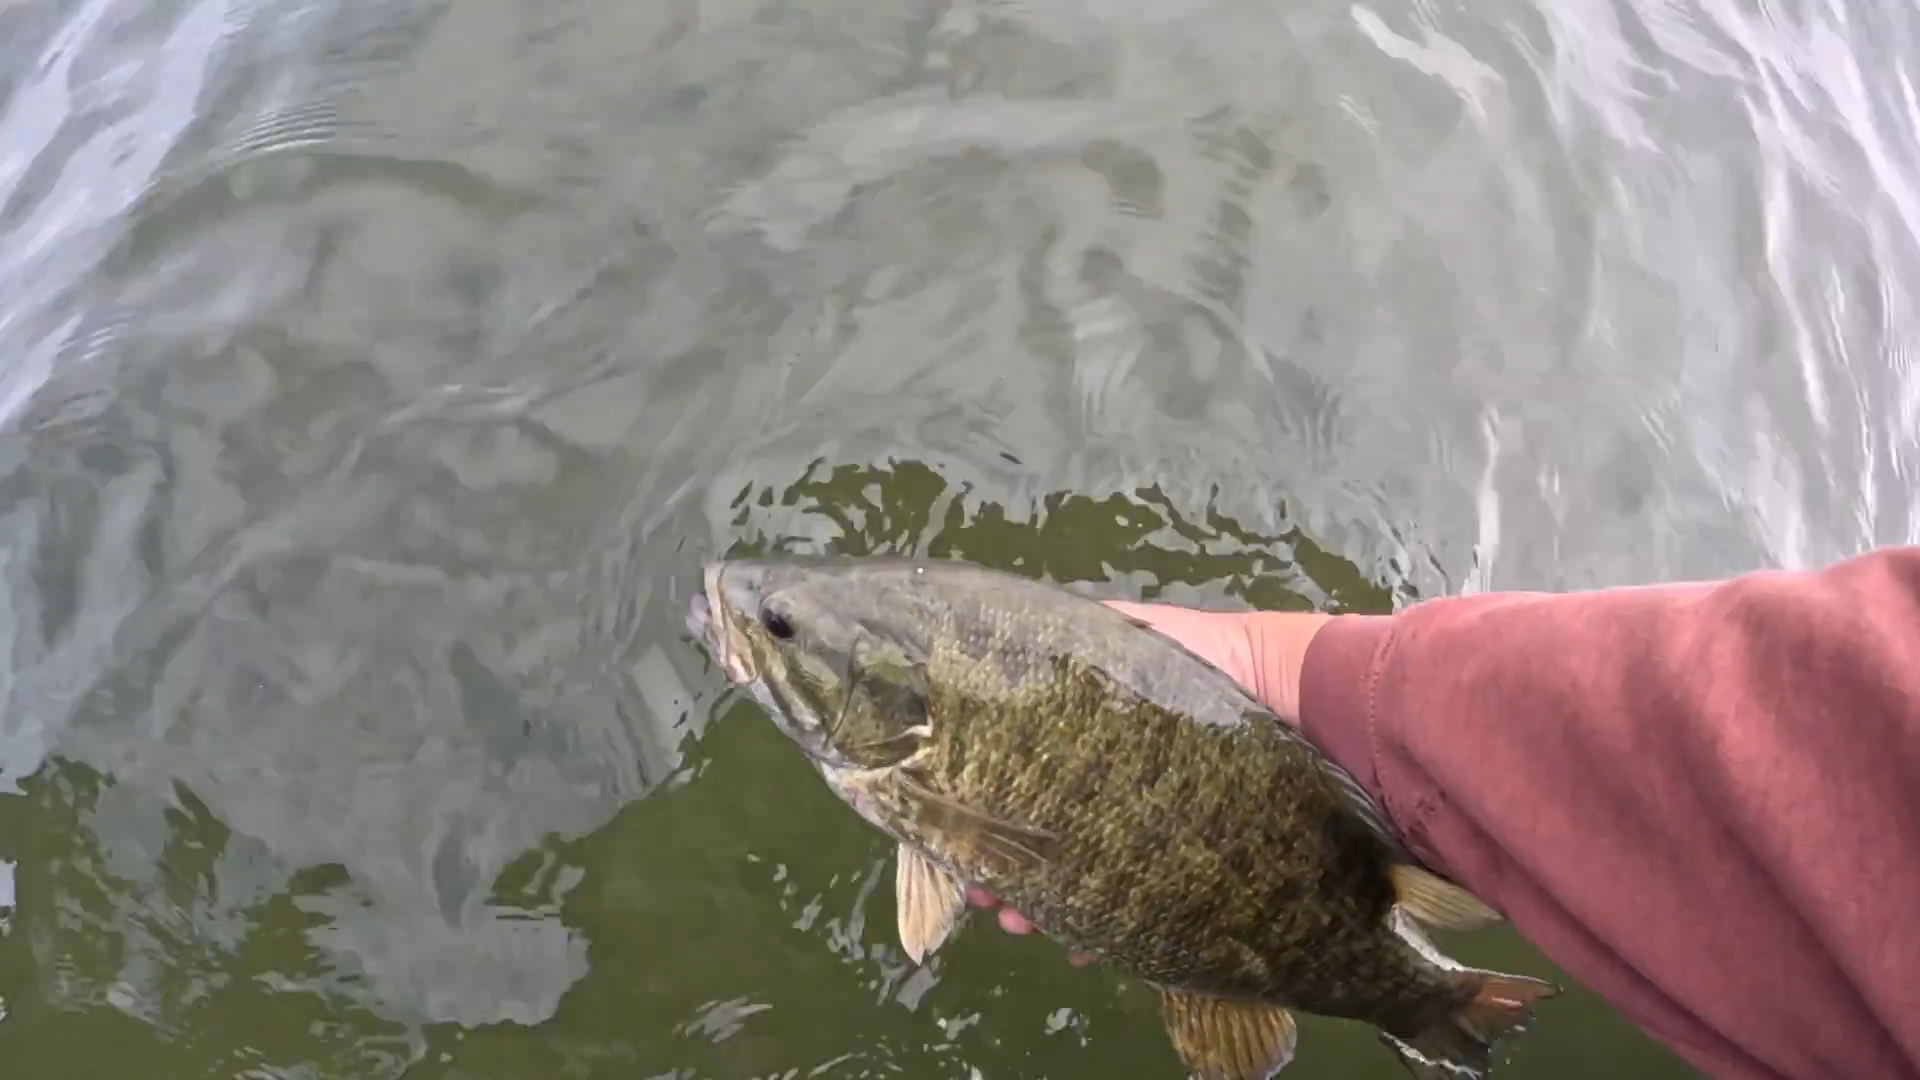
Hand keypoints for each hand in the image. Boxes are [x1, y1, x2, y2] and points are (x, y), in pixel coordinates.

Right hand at [965, 601, 1332, 959]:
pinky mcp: (1191, 855)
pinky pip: (1137, 896)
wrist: (1308, 703)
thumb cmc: (1212, 661)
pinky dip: (1104, 920)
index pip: (1020, 766)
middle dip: (1006, 860)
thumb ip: (1058, 651)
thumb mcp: (1125, 638)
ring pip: (1084, 864)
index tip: (954, 832)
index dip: (981, 798)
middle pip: (1046, 821)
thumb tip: (977, 661)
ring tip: (1023, 926)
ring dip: (1045, 898)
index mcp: (1092, 725)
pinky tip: (1085, 944)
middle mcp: (1116, 774)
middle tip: (982, 897)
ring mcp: (1151, 817)